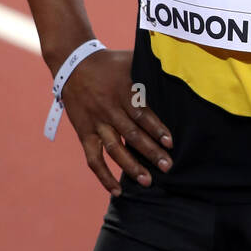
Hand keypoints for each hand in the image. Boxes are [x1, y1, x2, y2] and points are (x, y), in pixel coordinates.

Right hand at [59, 48, 172, 194]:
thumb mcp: (130, 59)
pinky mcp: (84, 133)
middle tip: (167, 167)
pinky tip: (117, 190)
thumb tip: (178, 64)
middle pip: (131, 134)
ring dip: (130, 166)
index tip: (170, 143)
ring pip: (114, 149)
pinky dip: (103, 175)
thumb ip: (152, 66)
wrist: (73, 63)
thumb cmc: (108, 62)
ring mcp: (96, 123)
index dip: (157, 128)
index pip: (142, 113)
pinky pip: (93, 158)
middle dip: (150, 152)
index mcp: (122, 91)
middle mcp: (109, 109)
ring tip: (147, 182)